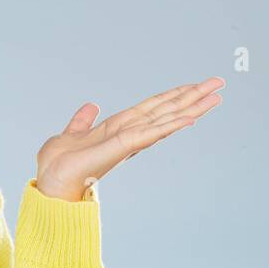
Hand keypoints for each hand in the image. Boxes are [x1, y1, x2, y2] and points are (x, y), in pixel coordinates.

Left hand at [34, 77, 225, 200]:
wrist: (49, 185)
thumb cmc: (57, 167)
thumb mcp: (70, 135)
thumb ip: (82, 121)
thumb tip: (91, 107)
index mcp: (117, 129)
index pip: (151, 108)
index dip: (172, 96)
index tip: (193, 86)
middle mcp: (127, 134)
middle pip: (165, 110)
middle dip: (191, 96)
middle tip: (219, 83)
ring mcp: (127, 142)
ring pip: (165, 119)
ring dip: (191, 106)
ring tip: (216, 95)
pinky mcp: (123, 148)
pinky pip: (152, 133)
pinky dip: (171, 124)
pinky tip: (191, 116)